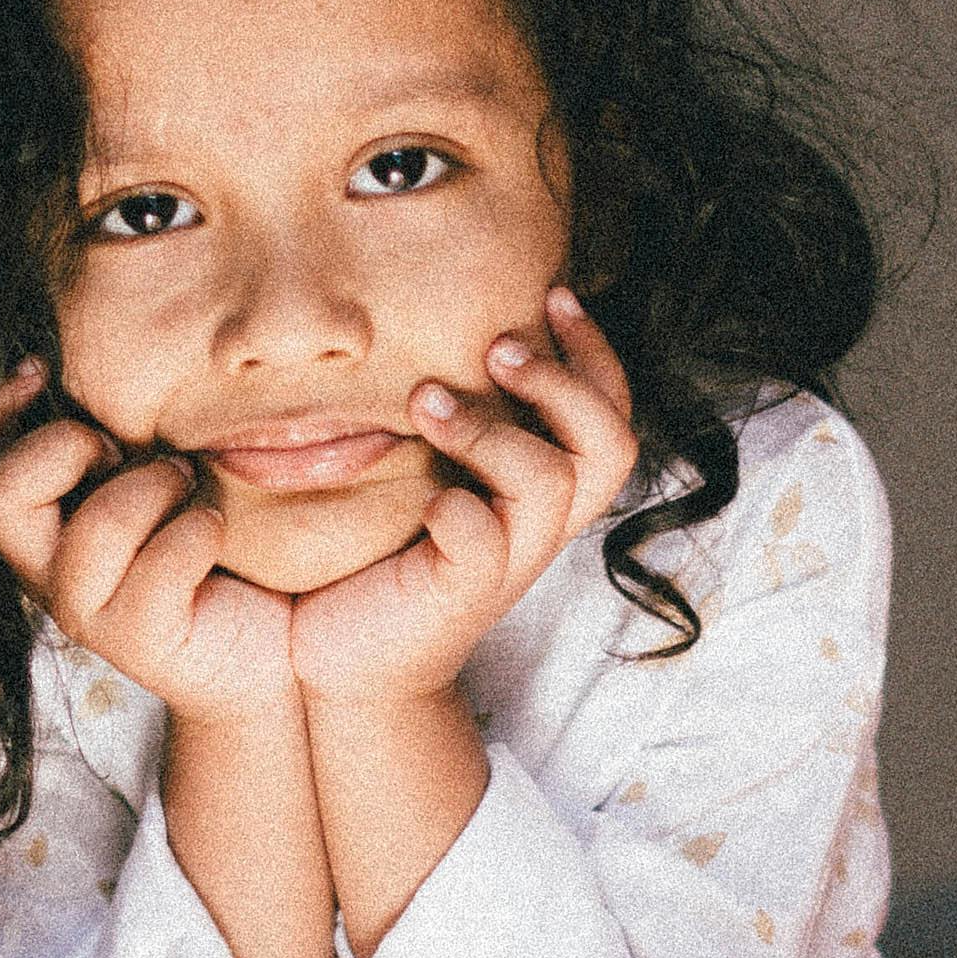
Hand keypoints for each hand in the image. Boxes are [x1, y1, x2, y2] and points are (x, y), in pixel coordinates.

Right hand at [0, 359, 295, 721]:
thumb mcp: (171, 484)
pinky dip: (195, 532)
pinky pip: (158, 572)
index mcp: (47, 530)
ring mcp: (93, 614)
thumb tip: (109, 356)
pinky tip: (213, 529)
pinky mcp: (142, 643)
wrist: (275, 651)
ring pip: (92, 532)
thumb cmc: (222, 554)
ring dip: (150, 486)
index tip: (43, 370)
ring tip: (188, 484)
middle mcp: (54, 574)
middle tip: (119, 448)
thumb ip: (130, 441)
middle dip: (62, 447)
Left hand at [282, 289, 643, 709]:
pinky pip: (480, 539)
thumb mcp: (417, 475)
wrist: (346, 662)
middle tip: (496, 348)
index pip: (610, 413)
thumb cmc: (377, 558)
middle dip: (563, 382)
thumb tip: (413, 330)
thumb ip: (436, 418)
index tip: (555, 294)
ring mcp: (505, 562)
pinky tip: (422, 499)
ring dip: (492, 429)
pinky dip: (455, 508)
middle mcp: (537, 526)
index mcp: (541, 492)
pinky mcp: (460, 595)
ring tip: (424, 400)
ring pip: (549, 481)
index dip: (597, 353)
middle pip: (610, 443)